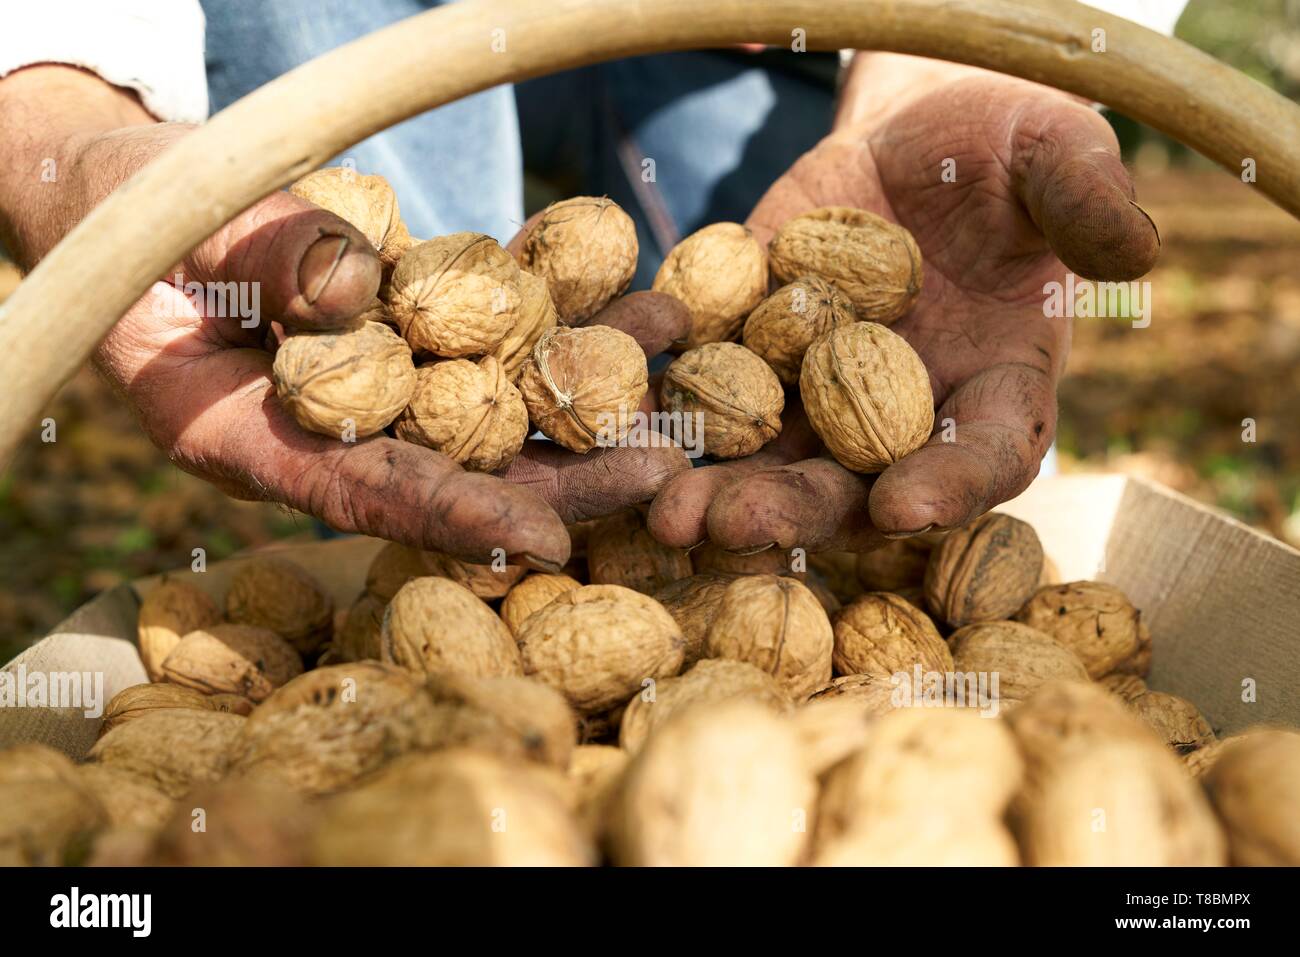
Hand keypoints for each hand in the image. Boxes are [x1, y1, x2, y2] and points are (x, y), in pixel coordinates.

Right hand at [1, 68, 688, 568]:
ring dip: (590, 389)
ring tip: (680, 365)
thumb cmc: (139, 221)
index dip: (458, 521)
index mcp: (258, 441)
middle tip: (662, 473)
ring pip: (498, 403)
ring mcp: (385, 379)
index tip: (548, 542)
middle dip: (564, 474)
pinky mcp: (418, 327)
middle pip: (462, 469)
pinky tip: (640, 303)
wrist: (148, 195)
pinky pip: (499, 330)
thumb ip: (268, 258)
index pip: (368, 494)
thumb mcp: (184, 232)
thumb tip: (358, 286)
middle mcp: (337, 427)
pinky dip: (567, 320)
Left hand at [649, 60, 1159, 553]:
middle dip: (792, 509)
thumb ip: (1084, 198)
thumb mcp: (1050, 153)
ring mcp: (817, 389)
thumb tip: (1132, 246)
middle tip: (732, 525)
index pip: (983, 456)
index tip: (902, 508)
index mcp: (993, 388)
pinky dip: (664, 409)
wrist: (908, 137)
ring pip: (767, 456)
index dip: (948, 488)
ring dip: (714, 487)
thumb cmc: (1001, 148)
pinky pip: (706, 388)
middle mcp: (900, 412)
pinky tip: (616, 424)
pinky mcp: (748, 349)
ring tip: (661, 508)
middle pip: (851, 483)